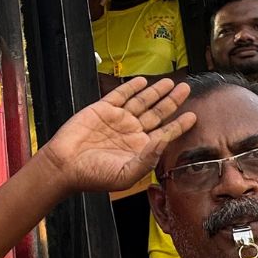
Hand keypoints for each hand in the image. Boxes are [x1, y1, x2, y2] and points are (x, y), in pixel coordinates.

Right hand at [39, 77, 193, 195]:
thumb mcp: (126, 174)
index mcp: (139, 149)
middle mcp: (131, 132)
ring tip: (170, 83)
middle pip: (158, 113)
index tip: (193, 116)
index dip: (179, 125)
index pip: (165, 134)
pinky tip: (143, 81)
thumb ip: (148, 158)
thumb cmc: (93, 176)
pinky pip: (121, 95)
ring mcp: (118, 119)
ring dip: (156, 92)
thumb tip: (164, 141)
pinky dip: (132, 87)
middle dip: (173, 101)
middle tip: (186, 89)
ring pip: (142, 101)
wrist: (65, 166)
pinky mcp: (103, 109)